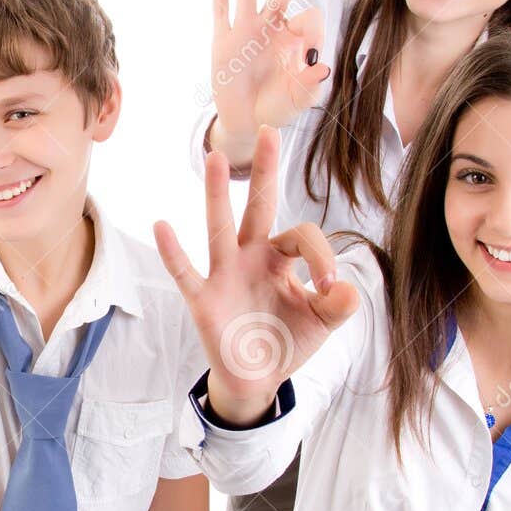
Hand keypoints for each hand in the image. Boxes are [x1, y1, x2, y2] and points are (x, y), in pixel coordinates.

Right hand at [154, 125, 360, 421]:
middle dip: (265, 173)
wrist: (257, 378)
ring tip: (216, 159)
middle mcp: (251, 256)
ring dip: (219, 195)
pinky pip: (186, 272)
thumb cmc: (287, 340)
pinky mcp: (204, 299)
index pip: (302, 237)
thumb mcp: (322, 322)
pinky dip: (173, 252)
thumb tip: (348, 289)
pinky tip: (162, 226)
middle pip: (259, 207)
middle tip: (268, 132)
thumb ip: (339, 305)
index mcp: (280, 258)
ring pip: (220, 228)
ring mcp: (225, 274)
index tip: (328, 288)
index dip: (321, 258)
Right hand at [210, 0, 330, 160]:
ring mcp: (245, 32)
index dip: (312, 31)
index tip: (310, 58)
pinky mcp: (223, 42)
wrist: (247, 123)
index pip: (307, 18)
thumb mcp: (300, 99)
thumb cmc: (277, 107)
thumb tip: (323, 66)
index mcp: (293, 38)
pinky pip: (221, 11)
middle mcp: (270, 28)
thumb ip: (312, 84)